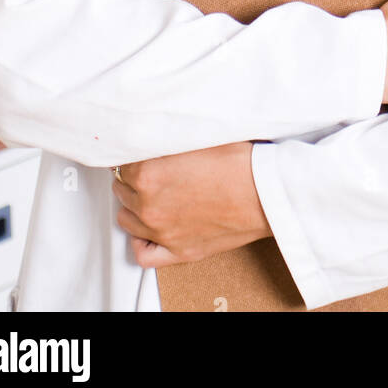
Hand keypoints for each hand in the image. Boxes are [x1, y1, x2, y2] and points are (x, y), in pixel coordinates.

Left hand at [112, 141, 271, 268]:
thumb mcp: (196, 135)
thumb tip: (149, 132)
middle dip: (133, 176)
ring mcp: (161, 232)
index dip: (132, 152)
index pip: (121, 161)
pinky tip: (149, 227)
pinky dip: (141, 240)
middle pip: (121, 187)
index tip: (141, 149)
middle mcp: (149, 205)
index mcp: (148, 173)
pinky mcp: (178, 251)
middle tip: (152, 166)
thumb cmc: (240, 161)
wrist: (266, 192)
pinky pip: (143, 254)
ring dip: (134, 204)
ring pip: (126, 218)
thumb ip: (165, 136)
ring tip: (152, 193)